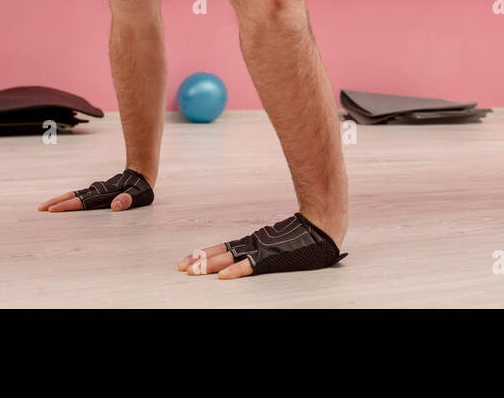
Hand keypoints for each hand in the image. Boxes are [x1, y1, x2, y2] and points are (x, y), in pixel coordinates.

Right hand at [37, 169, 153, 211]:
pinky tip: (60, 203)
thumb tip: (116, 206)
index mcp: (104, 195)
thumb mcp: (138, 196)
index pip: (82, 202)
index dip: (68, 206)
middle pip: (73, 197)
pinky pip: (78, 195)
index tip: (53, 210)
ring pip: (73, 195)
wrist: (140, 174)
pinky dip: (67, 199)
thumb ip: (128, 200)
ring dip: (59, 200)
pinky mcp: (95, 192)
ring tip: (44, 206)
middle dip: (57, 203)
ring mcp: (95, 190)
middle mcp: (96, 191)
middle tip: (41, 208)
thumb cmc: (140, 189)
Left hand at [177, 212, 347, 278]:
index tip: (188, 259)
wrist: (322, 226)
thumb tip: (251, 251)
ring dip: (210, 265)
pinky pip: (251, 266)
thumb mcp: (278, 241)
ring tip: (193, 271)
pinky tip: (223, 277)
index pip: (225, 248)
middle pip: (222, 252)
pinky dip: (236, 271)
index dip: (206, 253)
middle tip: (182, 267)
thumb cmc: (303, 235)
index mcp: (255, 240)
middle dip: (200, 260)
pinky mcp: (272, 257)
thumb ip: (265, 246)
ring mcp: (262, 250)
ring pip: (230, 258)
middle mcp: (254, 243)